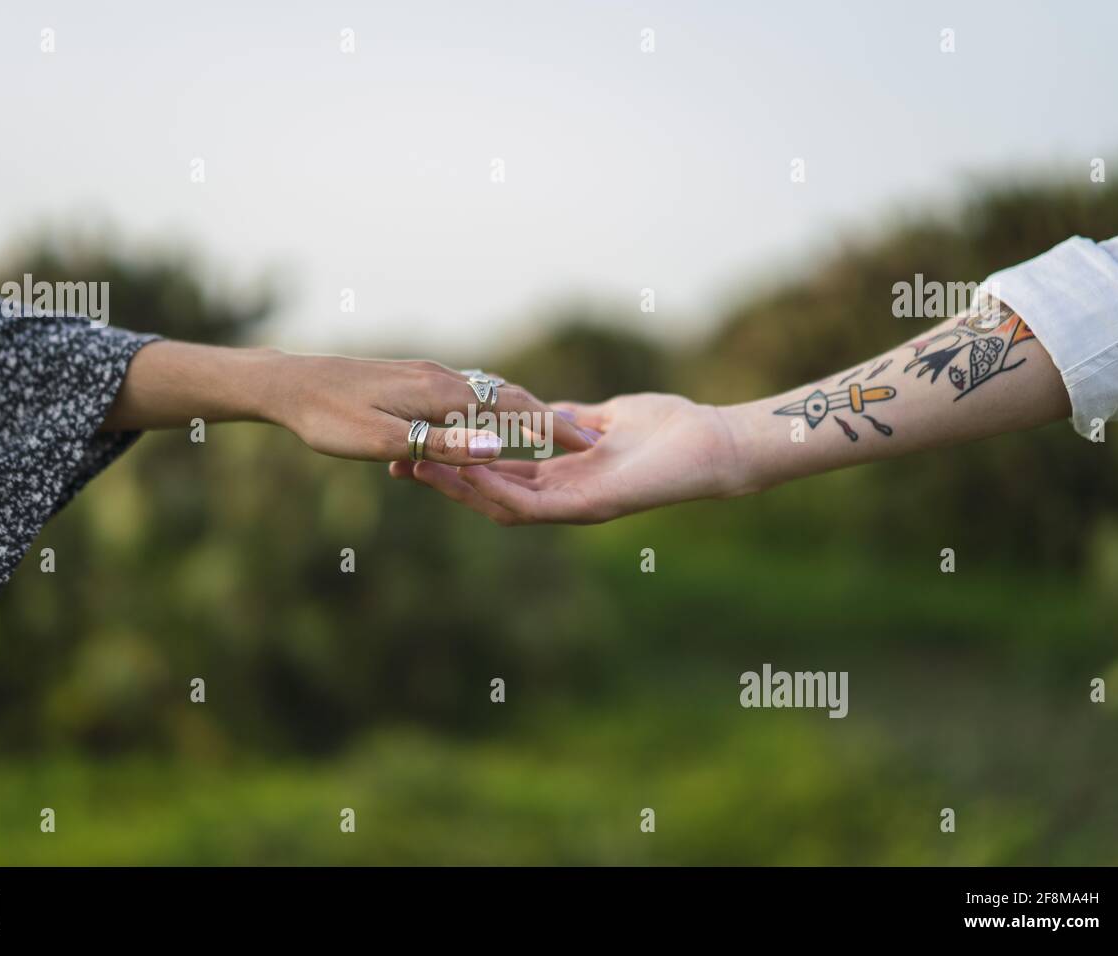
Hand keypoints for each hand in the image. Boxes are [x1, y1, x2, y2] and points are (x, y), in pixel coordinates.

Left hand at [266, 353, 594, 463]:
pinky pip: (464, 393)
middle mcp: (440, 378)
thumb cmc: (328, 418)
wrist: (288, 383)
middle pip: (507, 396)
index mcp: (439, 394)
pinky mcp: (411, 379)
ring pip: (486, 393)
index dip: (551, 427)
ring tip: (546, 432)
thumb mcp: (382, 441)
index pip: (511, 409)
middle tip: (581, 439)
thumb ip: (439, 445)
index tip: (587, 442)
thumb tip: (494, 445)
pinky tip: (486, 422)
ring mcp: (426, 375)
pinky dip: (489, 408)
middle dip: (545, 417)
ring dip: (518, 412)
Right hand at [390, 393, 749, 523]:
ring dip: (459, 487)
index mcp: (564, 476)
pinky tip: (466, 468)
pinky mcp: (588, 508)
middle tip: (400, 460)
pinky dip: (495, 489)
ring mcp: (574, 507)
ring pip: (500, 505)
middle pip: (490, 494)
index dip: (460, 461)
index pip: (500, 474)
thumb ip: (572, 418)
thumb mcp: (608, 416)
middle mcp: (563, 497)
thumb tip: (542, 408)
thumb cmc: (672, 427)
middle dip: (445, 480)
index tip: (422, 443)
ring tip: (420, 464)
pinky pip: (530, 504)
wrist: (716, 441)